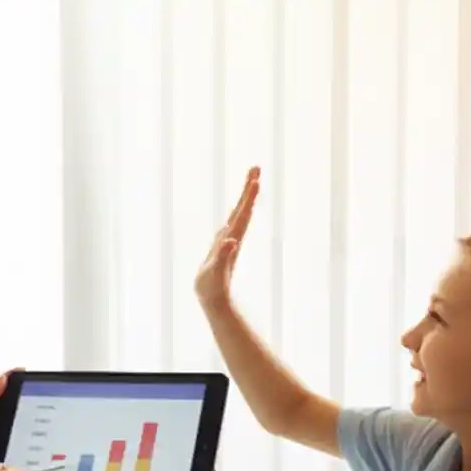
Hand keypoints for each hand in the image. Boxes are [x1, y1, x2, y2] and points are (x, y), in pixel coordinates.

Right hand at [195, 167, 259, 310]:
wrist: (216, 302)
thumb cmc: (213, 289)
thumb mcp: (216, 274)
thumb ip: (223, 257)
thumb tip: (231, 240)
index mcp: (232, 240)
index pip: (242, 214)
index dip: (248, 197)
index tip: (256, 179)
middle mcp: (233, 238)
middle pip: (243, 209)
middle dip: (249, 188)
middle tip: (257, 168)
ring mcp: (229, 242)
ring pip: (240, 214)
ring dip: (246, 197)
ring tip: (252, 180)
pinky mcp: (224, 247)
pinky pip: (232, 224)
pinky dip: (237, 212)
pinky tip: (237, 209)